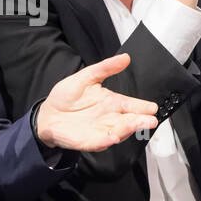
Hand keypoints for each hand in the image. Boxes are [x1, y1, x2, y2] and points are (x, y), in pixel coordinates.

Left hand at [35, 54, 159, 151]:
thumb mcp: (86, 77)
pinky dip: (108, 140)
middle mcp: (110, 118)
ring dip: (128, 130)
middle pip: (129, 120)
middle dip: (140, 120)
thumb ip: (105, 68)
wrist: (48, 114)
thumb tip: (125, 57)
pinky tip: (113, 137)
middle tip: (150, 119)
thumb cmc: (67, 96)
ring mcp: (101, 130)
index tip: (152, 107)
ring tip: (135, 124)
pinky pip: (101, 142)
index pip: (131, 105)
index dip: (142, 107)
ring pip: (119, 131)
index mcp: (111, 102)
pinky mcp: (89, 141)